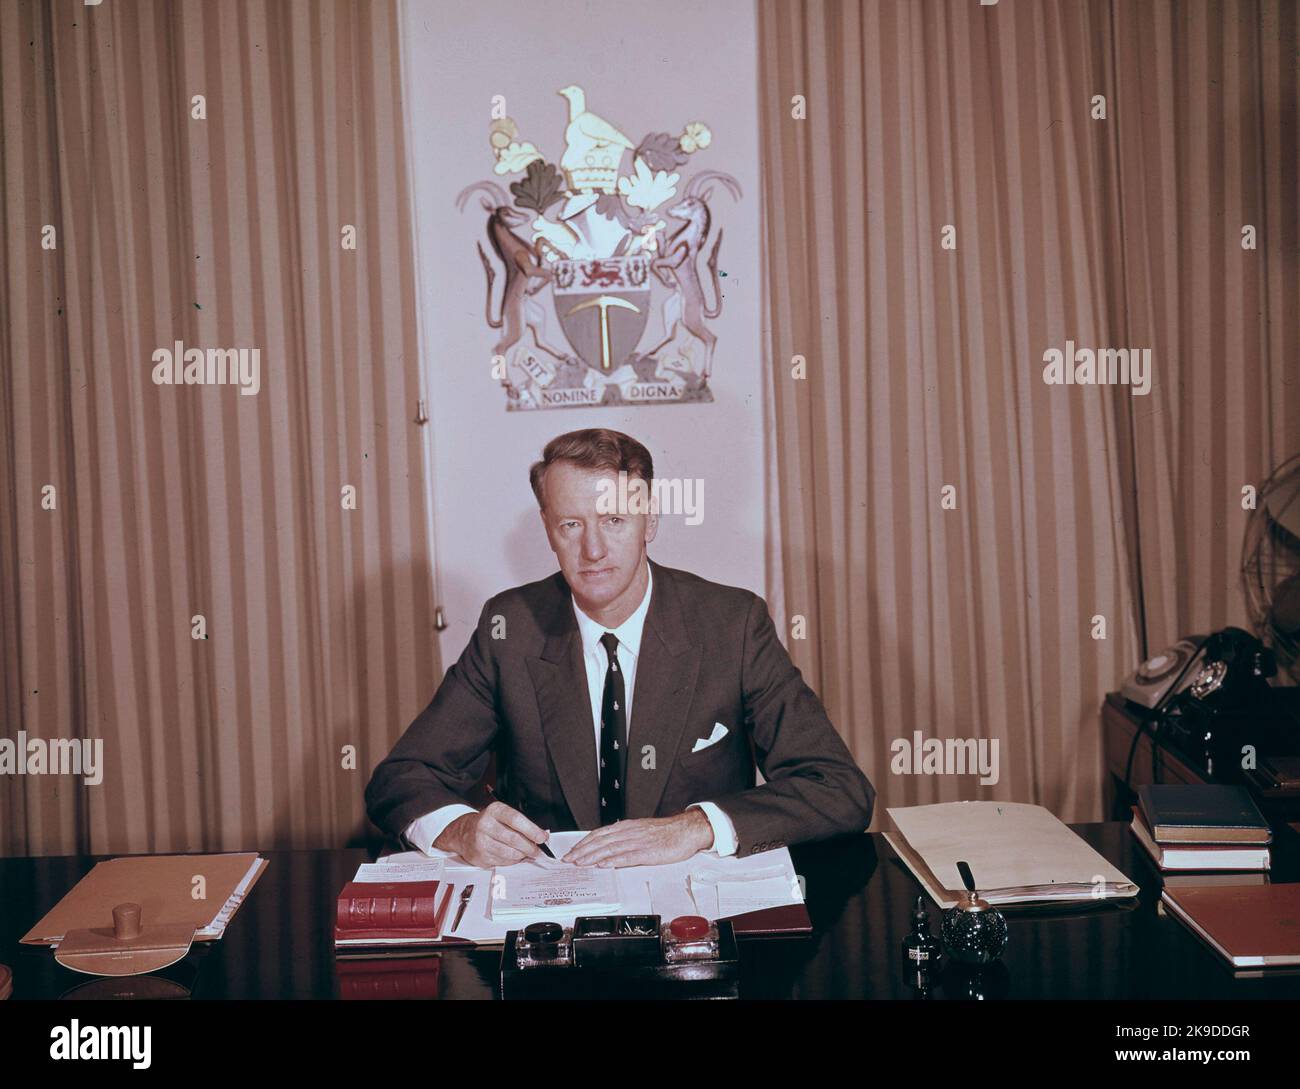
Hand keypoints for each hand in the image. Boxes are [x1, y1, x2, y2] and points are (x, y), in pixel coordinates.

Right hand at [435, 802, 548, 867]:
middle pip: (514, 839)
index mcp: (494, 811)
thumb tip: (541, 836)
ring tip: (525, 852)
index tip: (542, 837)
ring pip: (509, 853)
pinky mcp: (480, 856)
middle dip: (530, 846)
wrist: (464, 832)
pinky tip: (512, 856)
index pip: (516, 819)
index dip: (532, 830)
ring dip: (522, 855)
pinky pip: (503, 862)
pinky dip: (512, 860)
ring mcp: (481, 842)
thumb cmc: (490, 823)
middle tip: (538, 850)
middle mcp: (485, 825)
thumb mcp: (503, 815)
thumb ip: (521, 824)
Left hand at [562, 810, 713, 867]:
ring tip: (580, 864)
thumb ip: (625, 837)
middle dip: (582, 851)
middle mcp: (629, 832)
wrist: (686, 830)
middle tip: (569, 860)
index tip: (572, 852)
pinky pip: (628, 857)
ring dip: (593, 857)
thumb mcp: (641, 830)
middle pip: (601, 841)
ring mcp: (638, 842)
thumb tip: (609, 846)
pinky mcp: (648, 852)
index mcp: (627, 827)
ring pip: (610, 849)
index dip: (584, 843)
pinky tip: (604, 865)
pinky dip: (614, 861)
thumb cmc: (666, 832)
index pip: (599, 834)